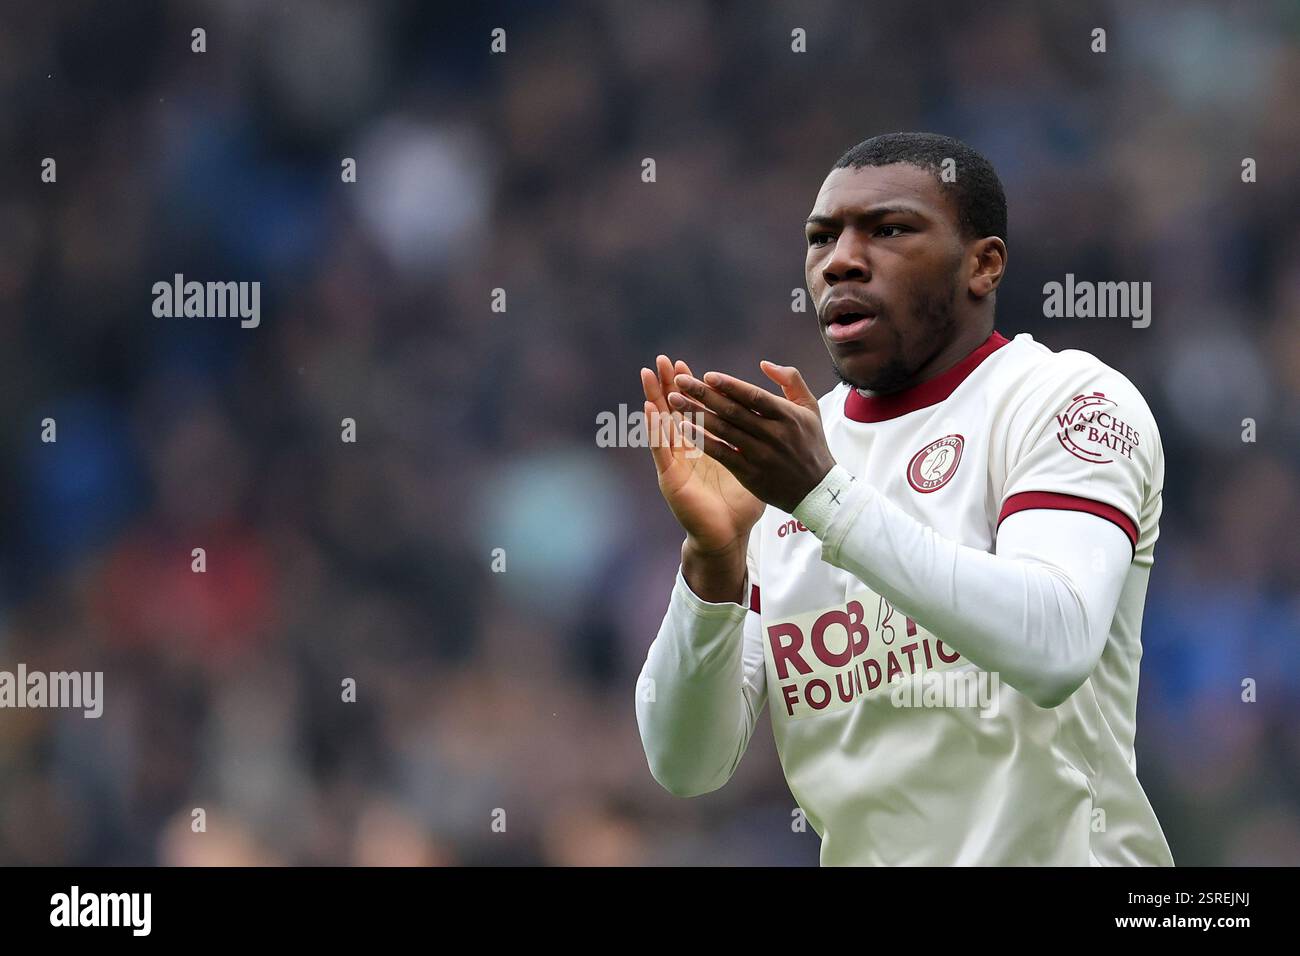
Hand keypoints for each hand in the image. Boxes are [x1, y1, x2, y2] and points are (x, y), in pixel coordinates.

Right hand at [640, 355, 765, 557]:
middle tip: (662, 360)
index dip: (687, 389)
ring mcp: (676, 464)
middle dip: (667, 385)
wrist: (728, 536)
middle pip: (672, 412)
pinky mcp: (671, 478)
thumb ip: (754, 443)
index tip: (685, 365)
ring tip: (648, 375)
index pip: (693, 410)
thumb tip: (765, 423)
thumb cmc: (739, 505)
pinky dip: (654, 428)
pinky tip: (650, 410)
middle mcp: (686, 452)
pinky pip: (661, 449)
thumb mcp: (750, 466)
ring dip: (654, 399)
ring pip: (662, 425)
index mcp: (704, 447)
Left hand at [666, 361, 836, 512]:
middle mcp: (774, 434)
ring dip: (696, 414)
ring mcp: (761, 455)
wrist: (817, 491)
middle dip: (703, 394)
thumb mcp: (810, 408)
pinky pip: (722, 454)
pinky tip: (685, 428)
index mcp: (788, 415)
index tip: (707, 375)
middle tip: (679, 382)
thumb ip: (791, 380)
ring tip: (674, 401)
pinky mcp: (750, 474)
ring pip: (723, 431)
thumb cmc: (811, 444)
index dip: (730, 385)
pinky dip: (702, 440)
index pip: (753, 396)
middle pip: (732, 411)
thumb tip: (764, 364)